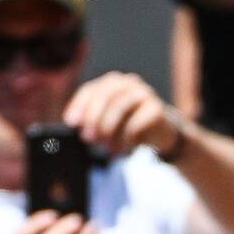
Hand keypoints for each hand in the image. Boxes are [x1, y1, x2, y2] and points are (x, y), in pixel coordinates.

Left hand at [63, 71, 181, 156]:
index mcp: (112, 83)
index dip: (79, 106)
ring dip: (109, 128)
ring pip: (120, 106)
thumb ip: (93, 122)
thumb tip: (78, 131)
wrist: (163, 133)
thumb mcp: (109, 123)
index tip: (71, 123)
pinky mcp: (156, 108)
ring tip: (105, 147)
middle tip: (87, 138)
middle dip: (93, 117)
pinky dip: (125, 138)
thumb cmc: (130, 126)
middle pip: (105, 95)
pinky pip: (136, 122)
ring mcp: (144, 93)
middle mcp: (128, 83)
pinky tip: (122, 149)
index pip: (91, 90)